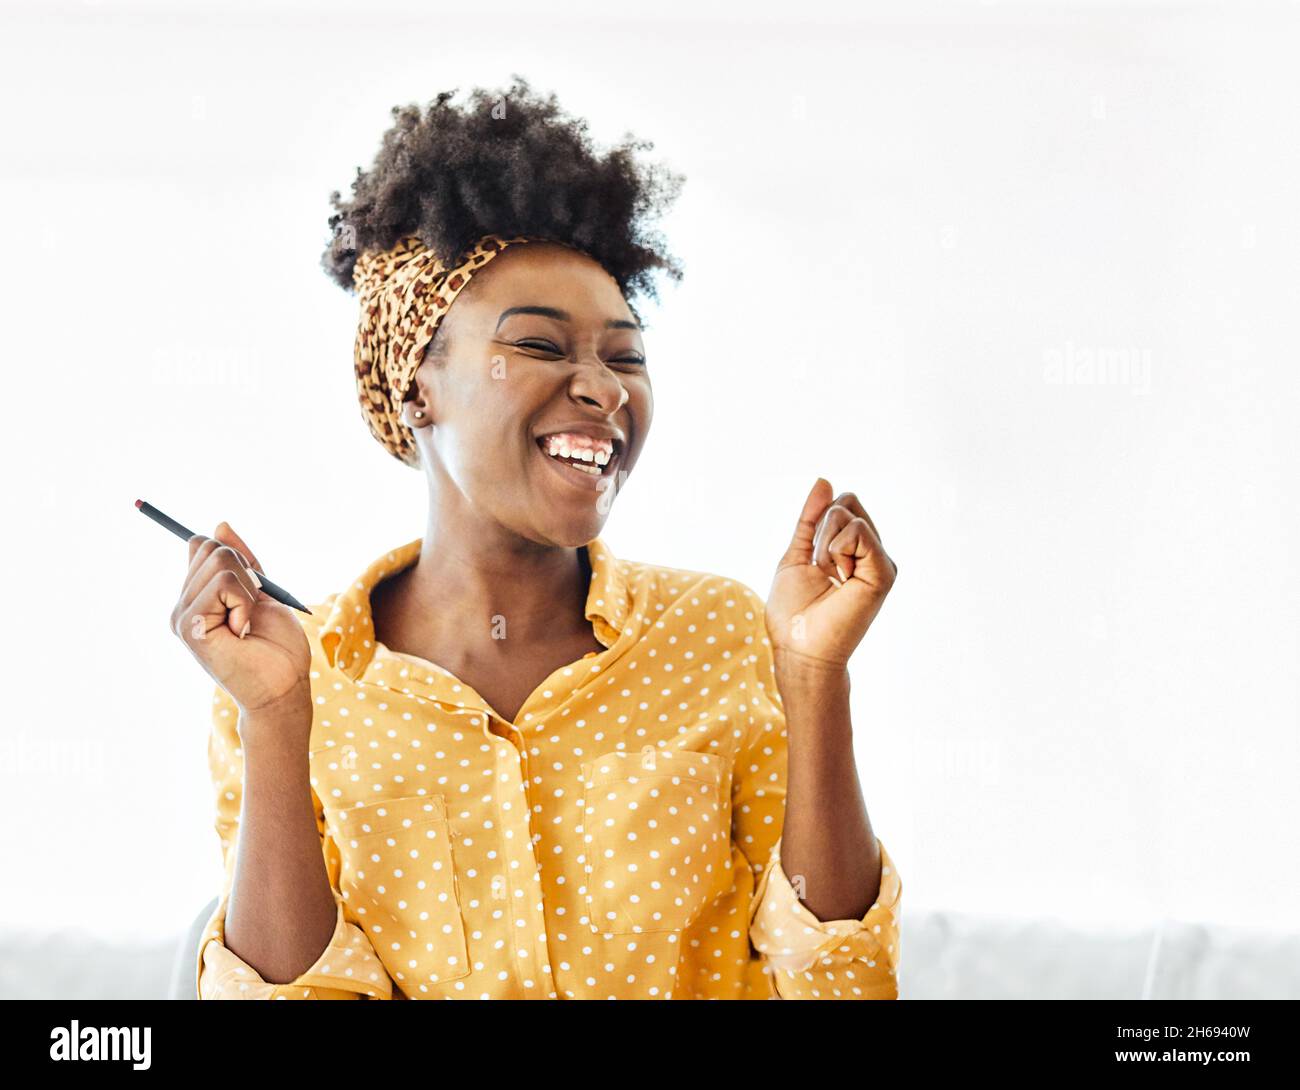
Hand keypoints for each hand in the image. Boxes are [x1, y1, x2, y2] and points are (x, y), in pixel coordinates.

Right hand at [170, 521, 311, 727]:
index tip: (253, 590)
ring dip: (248, 591)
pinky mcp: (189, 627)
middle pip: (210, 548)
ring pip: (220, 561)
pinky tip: (243, 632)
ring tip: (247, 624)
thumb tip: (220, 525)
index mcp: (196, 597)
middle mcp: (182, 606)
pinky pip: (224, 582)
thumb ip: (242, 561)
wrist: (284, 687)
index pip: (203, 546)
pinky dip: (246, 602)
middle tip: (251, 613)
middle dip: (246, 574)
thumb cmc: (278, 647)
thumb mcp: (262, 592)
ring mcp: (182, 616)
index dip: (237, 559)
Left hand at [765, 478, 897, 668]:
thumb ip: (810, 519)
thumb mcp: (797, 554)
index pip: (841, 504)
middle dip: (821, 530)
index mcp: (855, 550)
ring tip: (830, 579)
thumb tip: (825, 480)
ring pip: (849, 513)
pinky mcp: (885, 571)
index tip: (813, 563)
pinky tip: (840, 580)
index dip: (818, 524)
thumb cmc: (794, 611)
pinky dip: (836, 551)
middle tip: (821, 571)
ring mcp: (881, 562)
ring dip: (825, 544)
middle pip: (846, 503)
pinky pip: (858, 531)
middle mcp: (872, 554)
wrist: (799, 648)